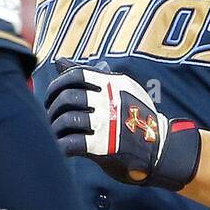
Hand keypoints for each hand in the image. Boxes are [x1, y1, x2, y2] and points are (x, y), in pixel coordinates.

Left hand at [44, 59, 200, 189]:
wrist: (160, 148)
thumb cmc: (136, 116)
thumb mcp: (121, 89)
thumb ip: (90, 75)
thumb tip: (59, 62)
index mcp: (113, 84)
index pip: (76, 75)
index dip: (58, 84)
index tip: (53, 95)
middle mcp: (110, 101)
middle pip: (67, 97)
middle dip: (52, 107)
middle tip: (50, 116)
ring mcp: (107, 124)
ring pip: (67, 120)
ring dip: (55, 128)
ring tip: (55, 133)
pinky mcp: (104, 148)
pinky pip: (72, 144)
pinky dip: (60, 145)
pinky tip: (60, 148)